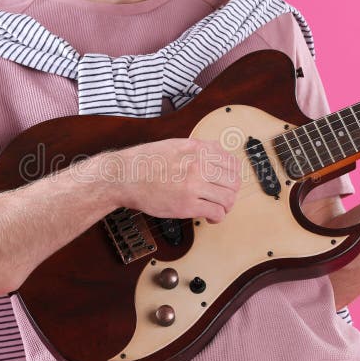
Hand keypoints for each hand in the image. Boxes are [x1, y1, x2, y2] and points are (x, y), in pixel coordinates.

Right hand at [107, 138, 239, 223]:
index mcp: (198, 149)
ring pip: (228, 199)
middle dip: (231, 192)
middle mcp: (199, 166)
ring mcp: (194, 186)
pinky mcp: (187, 205)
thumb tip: (217, 151)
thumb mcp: (176, 144)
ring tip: (217, 208)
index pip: (232, 163)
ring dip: (226, 206)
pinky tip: (210, 216)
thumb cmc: (146, 161)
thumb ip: (199, 147)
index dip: (233, 175)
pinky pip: (216, 212)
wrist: (125, 176)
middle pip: (233, 182)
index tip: (227, 182)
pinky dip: (217, 217)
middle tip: (223, 197)